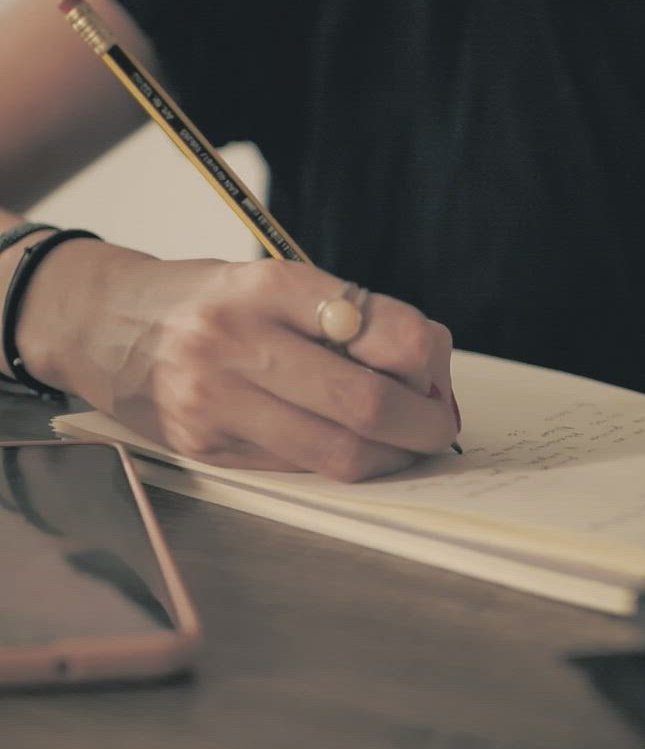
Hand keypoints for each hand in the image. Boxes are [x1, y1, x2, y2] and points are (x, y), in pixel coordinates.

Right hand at [20, 246, 457, 479]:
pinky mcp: (201, 447)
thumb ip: (348, 318)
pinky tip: (343, 445)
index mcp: (270, 284)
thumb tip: (430, 373)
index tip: (435, 378)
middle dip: (422, 425)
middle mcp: (237, 339)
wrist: (104, 323)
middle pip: (366, 404)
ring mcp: (214, 400)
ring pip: (337, 453)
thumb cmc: (209, 300)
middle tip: (436, 428)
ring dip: (388, 457)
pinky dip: (336, 463)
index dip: (429, 364)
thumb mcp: (273, 280)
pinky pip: (296, 469)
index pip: (384, 331)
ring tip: (398, 443)